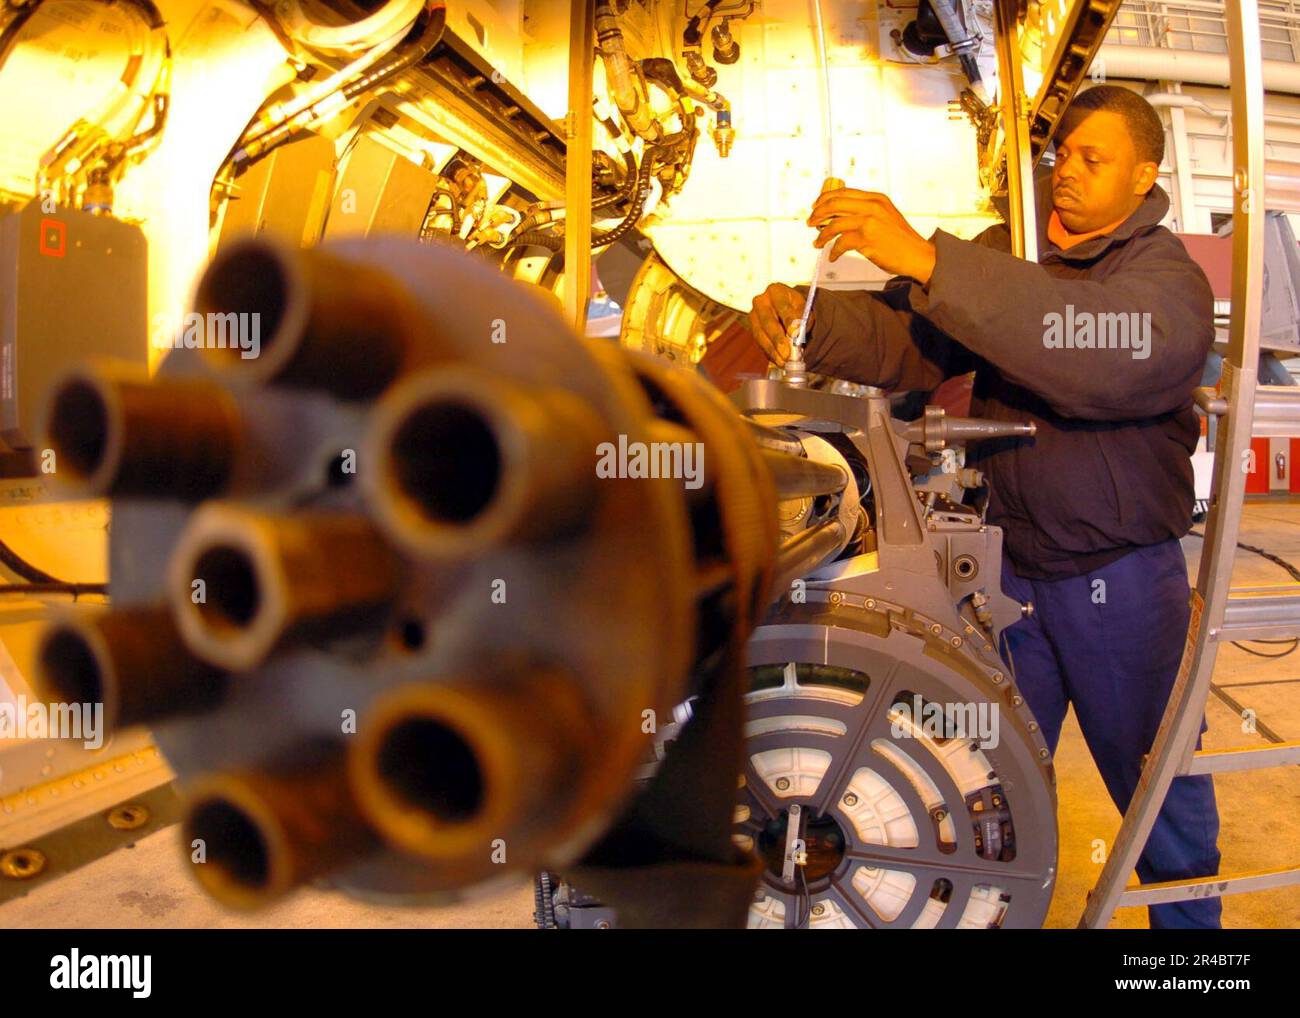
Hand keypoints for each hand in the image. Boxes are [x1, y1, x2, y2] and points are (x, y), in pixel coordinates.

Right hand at [747, 283, 806, 364]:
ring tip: (784, 361)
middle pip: (768, 322)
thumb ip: (801, 319)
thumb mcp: (804, 308)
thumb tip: (796, 333)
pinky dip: (770, 354)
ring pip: (760, 335)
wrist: (786, 310)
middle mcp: (760, 302)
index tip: (795, 334)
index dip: (789, 321)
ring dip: (772, 350)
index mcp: (775, 291)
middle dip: (778, 339)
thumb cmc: (796, 308)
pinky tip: (779, 361)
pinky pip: (760, 343)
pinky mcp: (752, 330)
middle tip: (787, 353)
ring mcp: (754, 316)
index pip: (782, 306)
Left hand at [807, 189, 936, 283]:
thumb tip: (837, 215)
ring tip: (817, 243)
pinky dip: (833, 251)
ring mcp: (869, 221)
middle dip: (817, 213)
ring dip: (822, 235)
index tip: (815, 207)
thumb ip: (865, 211)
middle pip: (834, 203)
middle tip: (811, 223)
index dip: (824, 199)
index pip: (843, 192)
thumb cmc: (900, 240)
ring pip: (834, 224)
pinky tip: (832, 256)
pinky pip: (841, 243)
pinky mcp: (866, 238)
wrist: (917, 254)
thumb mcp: (885, 216)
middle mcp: (872, 206)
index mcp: (876, 198)